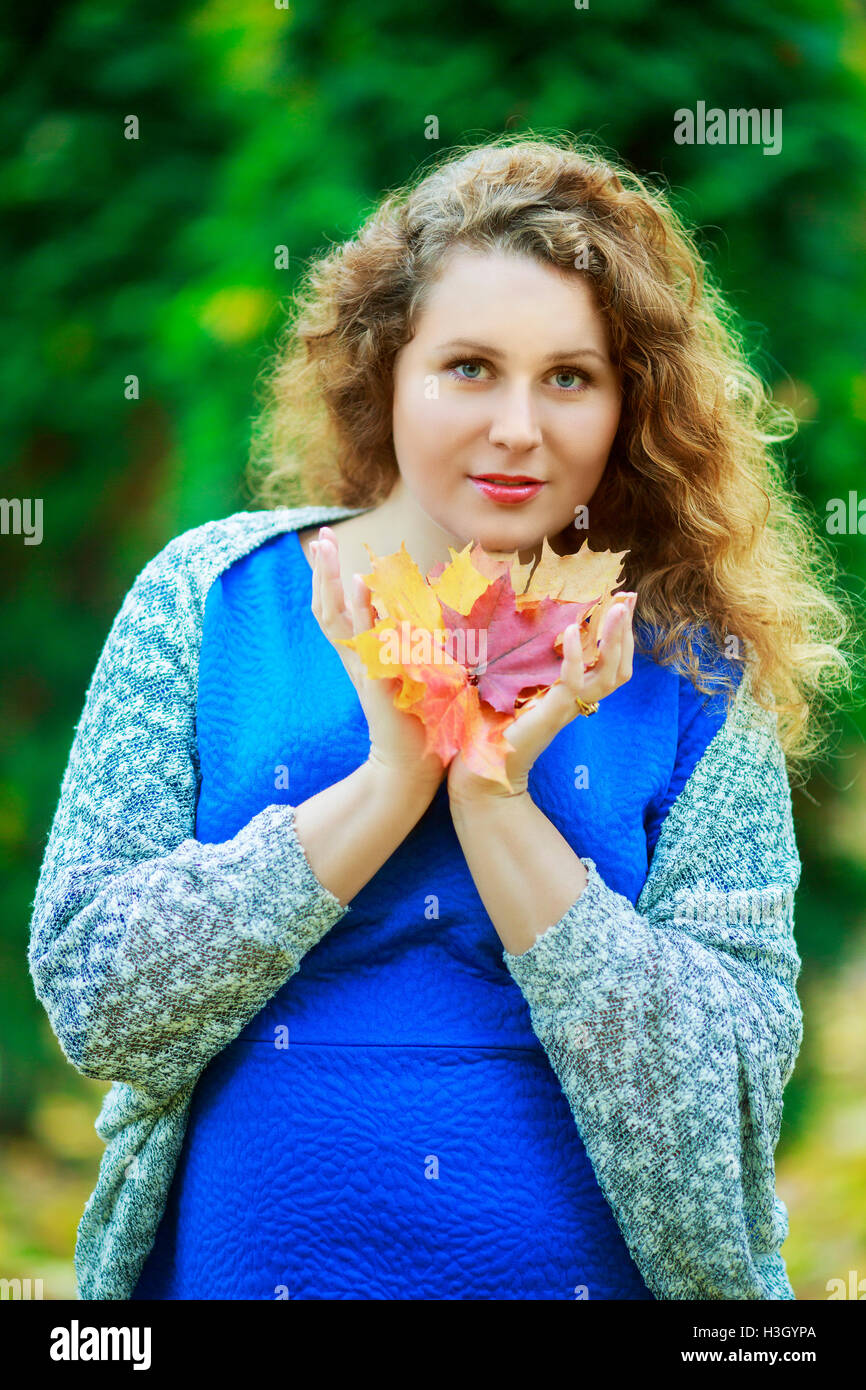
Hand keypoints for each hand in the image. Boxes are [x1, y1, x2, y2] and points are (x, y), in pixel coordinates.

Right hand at [310, 527, 445, 793]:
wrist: (412, 767)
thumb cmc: (419, 725)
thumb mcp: (413, 676)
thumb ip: (410, 649)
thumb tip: (422, 620)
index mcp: (361, 657)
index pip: (336, 612)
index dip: (327, 581)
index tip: (326, 547)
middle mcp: (356, 660)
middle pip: (327, 609)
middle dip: (321, 572)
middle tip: (318, 537)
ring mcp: (364, 669)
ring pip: (338, 619)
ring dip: (330, 581)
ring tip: (325, 549)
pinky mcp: (378, 681)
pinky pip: (368, 641)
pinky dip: (364, 611)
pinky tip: (363, 586)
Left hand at [447, 591, 637, 803]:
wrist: (480, 773)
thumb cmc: (488, 730)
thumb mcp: (510, 687)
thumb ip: (522, 664)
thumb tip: (516, 628)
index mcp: (569, 695)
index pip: (609, 665)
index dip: (618, 636)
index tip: (620, 603)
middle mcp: (575, 702)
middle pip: (619, 668)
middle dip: (626, 631)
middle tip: (629, 597)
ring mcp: (566, 708)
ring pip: (608, 674)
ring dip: (614, 639)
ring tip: (617, 608)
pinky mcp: (550, 713)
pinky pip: (573, 682)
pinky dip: (573, 655)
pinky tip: (571, 630)